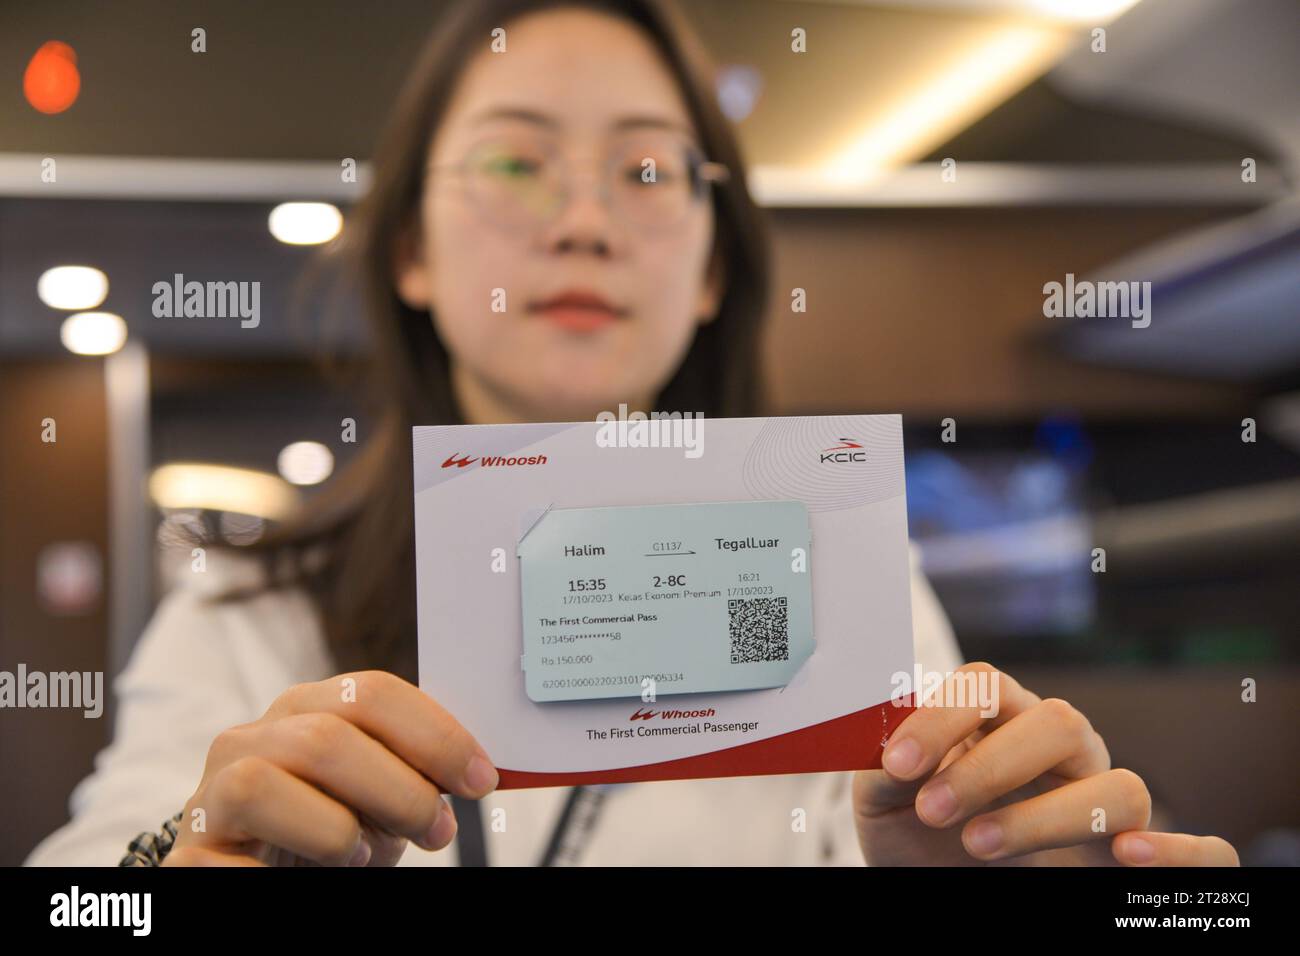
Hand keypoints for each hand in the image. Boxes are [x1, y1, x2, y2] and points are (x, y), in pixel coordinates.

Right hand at [164, 670, 497, 865]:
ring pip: (264, 783)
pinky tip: (310, 877)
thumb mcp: (377, 794)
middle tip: (437, 829)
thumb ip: (414, 773)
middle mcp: (249, 741)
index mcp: (303, 711)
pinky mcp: (188, 856)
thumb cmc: (325, 829)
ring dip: (335, 826)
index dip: (435, 734)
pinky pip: (221, 859)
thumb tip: (475, 773)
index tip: (481, 779)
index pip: (370, 694)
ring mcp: (210, 795)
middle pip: (326, 737)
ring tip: (364, 854)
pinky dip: (273, 873)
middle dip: (399, 786)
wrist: (252, 872)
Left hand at [852, 662, 1238, 865]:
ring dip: (1048, 816)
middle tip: (933, 809)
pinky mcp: (1137, 859)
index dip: (943, 718)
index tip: (896, 765)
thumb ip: (884, 769)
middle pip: (1058, 721)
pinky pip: (1203, 850)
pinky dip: (1181, 852)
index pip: (986, 685)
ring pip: (1120, 785)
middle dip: (991, 765)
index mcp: (1001, 718)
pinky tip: (1128, 855)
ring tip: (977, 844)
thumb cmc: (915, 838)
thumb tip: (888, 749)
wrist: (937, 886)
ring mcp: (1107, 800)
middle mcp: (1063, 750)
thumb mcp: (885, 802)